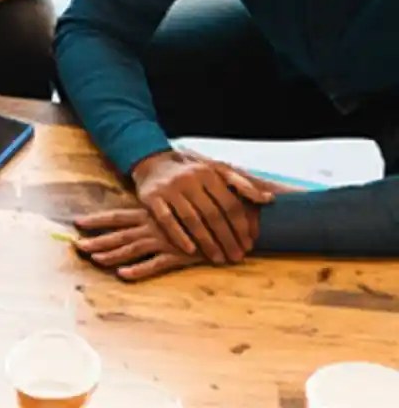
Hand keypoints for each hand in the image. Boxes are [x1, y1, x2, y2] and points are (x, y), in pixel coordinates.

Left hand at [74, 209, 205, 281]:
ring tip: (94, 259)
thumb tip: (133, 221)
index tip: (77, 223)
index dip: (97, 220)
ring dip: (112, 254)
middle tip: (76, 245)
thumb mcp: (173, 212)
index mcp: (150, 214)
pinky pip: (155, 264)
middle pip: (119, 234)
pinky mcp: (177, 256)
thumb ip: (154, 215)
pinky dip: (138, 270)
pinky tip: (123, 275)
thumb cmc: (197, 216)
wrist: (227, 223)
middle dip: (96, 240)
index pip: (117, 217)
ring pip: (132, 249)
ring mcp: (164, 241)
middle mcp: (153, 227)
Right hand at [131, 151, 273, 263]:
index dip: (242, 226)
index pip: (230, 204)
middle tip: (237, 257)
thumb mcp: (216, 171)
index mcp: (208, 174)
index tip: (249, 244)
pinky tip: (191, 251)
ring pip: (192, 220)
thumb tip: (269, 199)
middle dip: (227, 239)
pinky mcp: (151, 198)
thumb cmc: (190, 171)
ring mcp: (169, 189)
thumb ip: (242, 184)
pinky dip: (179, 236)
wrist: (152, 162)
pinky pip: (166, 220)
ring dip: (207, 242)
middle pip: (213, 214)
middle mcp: (189, 180)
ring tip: (218, 259)